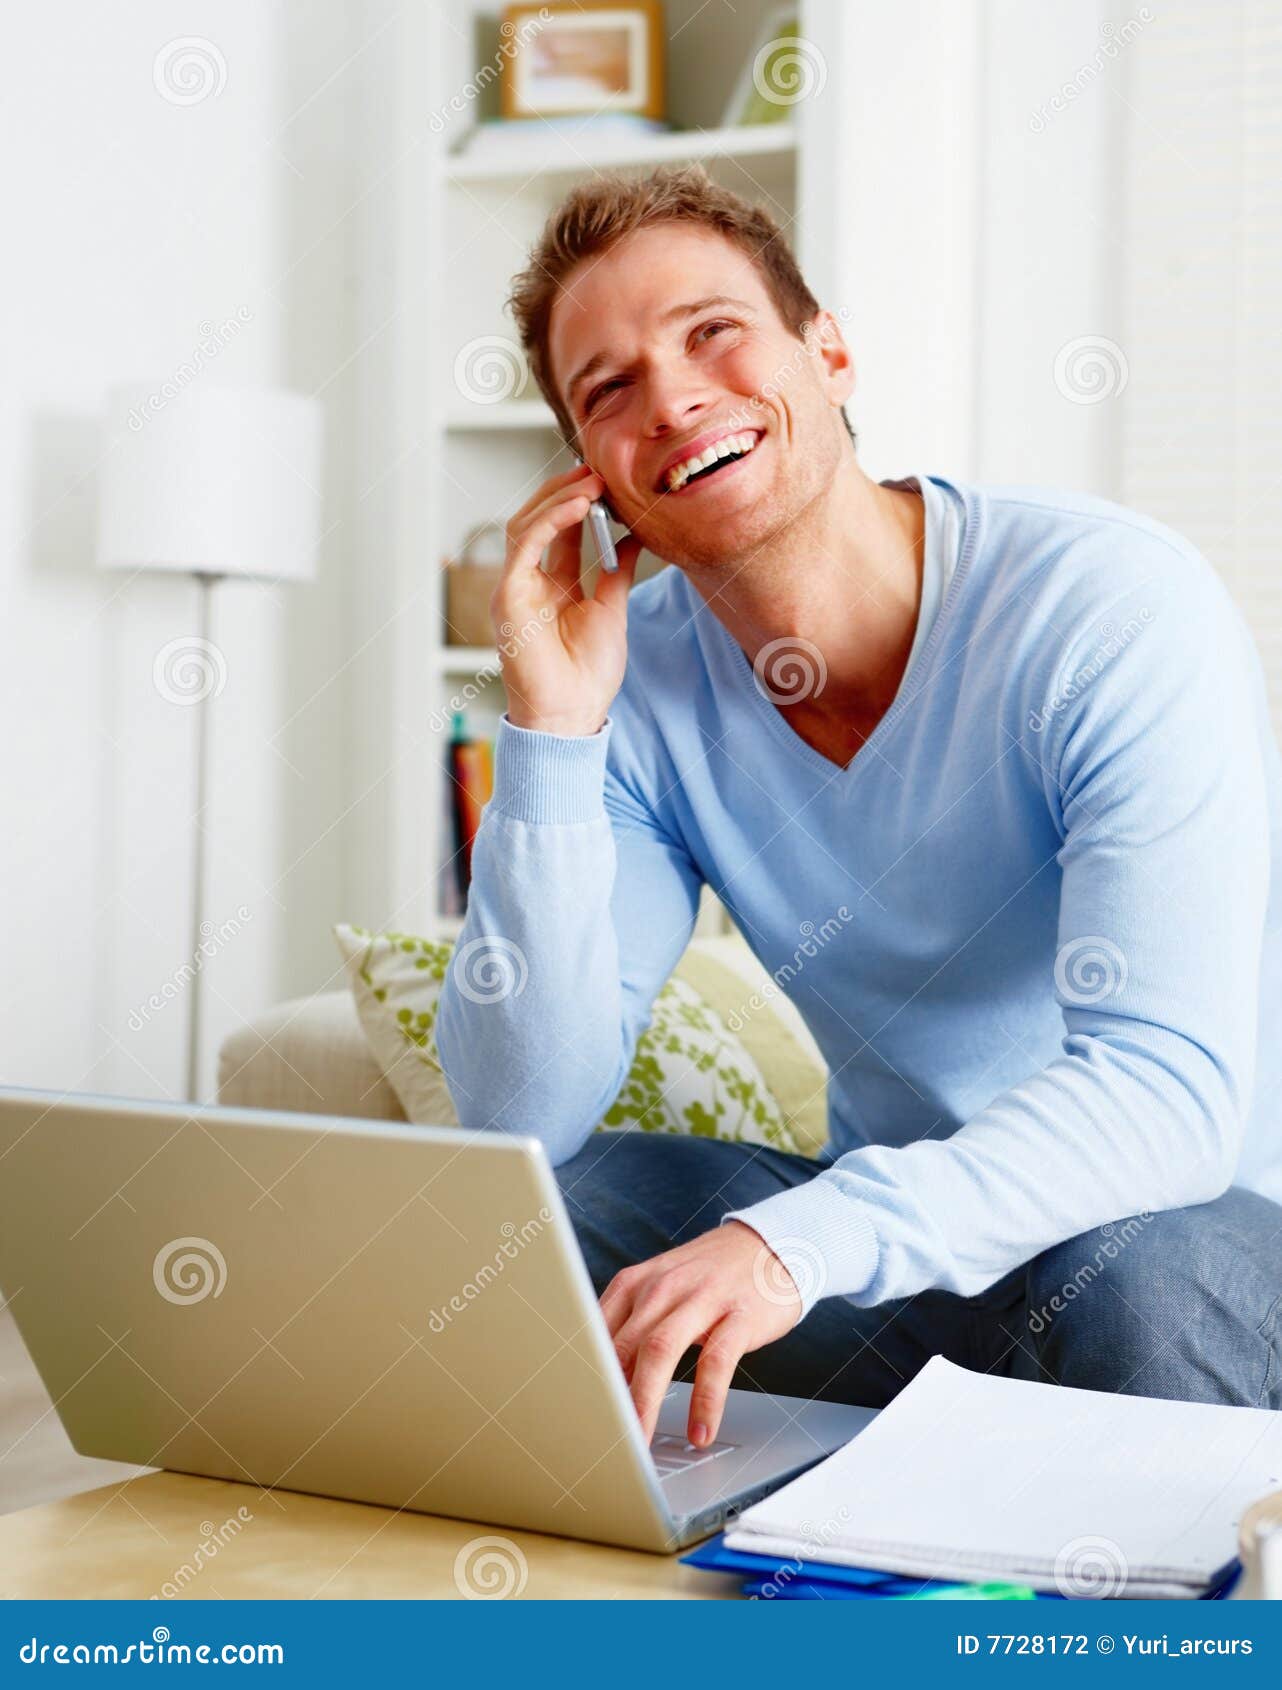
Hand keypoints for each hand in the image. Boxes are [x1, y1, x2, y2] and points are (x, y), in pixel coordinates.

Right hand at [493, 463, 641, 735]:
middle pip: (537, 520)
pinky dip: (549, 520)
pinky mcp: (508, 596)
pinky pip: (524, 545)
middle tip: (598, 471)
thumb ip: (616, 571)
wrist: (572, 713)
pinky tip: (579, 505)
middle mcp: (529, 583)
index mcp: (552, 586)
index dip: (578, 502)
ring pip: (525, 524)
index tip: (606, 481)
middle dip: (566, 491)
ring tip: (592, 481)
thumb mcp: (611, 608)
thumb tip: (632, 536)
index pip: (558, 531)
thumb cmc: (587, 673)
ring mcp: (515, 588)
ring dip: (558, 498)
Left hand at [600, 1221, 802, 1447]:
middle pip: (624, 1346)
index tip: (578, 1414)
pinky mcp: (739, 1315)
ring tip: (640, 1442)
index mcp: (635, 1284)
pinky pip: (717, 1362)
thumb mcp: (660, 1291)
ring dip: (646, 1401)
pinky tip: (701, 1431)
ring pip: (661, 1350)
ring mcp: (702, 1299)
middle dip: (609, 1397)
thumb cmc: (707, 1277)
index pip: (597, 1334)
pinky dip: (706, 1400)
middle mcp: (662, 1287)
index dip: (584, 1377)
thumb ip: (630, 1328)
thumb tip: (601, 1383)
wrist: (769, 1245)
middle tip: (602, 1440)